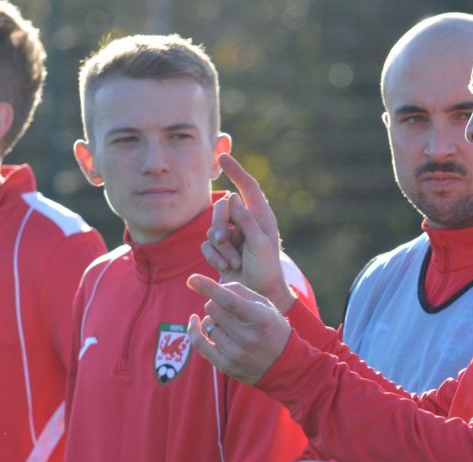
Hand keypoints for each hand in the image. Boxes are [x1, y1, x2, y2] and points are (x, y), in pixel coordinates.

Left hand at [186, 274, 290, 383]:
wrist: (285, 366)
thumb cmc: (273, 328)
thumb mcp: (266, 306)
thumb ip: (241, 292)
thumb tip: (212, 287)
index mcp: (261, 319)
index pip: (229, 300)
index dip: (209, 288)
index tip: (192, 279)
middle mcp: (247, 338)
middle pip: (213, 308)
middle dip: (216, 303)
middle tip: (227, 309)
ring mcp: (235, 354)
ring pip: (207, 323)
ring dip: (213, 319)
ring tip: (227, 324)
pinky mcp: (225, 365)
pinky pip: (199, 343)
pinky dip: (194, 330)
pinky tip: (194, 321)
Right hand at [202, 154, 295, 311]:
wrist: (259, 294)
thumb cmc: (266, 269)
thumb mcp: (260, 244)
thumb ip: (247, 221)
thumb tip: (233, 198)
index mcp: (260, 216)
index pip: (247, 187)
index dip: (235, 171)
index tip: (223, 157)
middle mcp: (245, 222)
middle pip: (221, 209)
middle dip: (218, 224)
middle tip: (224, 240)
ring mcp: (232, 236)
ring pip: (211, 228)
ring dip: (219, 247)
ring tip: (233, 261)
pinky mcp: (221, 250)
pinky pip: (207, 245)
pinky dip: (214, 256)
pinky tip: (226, 266)